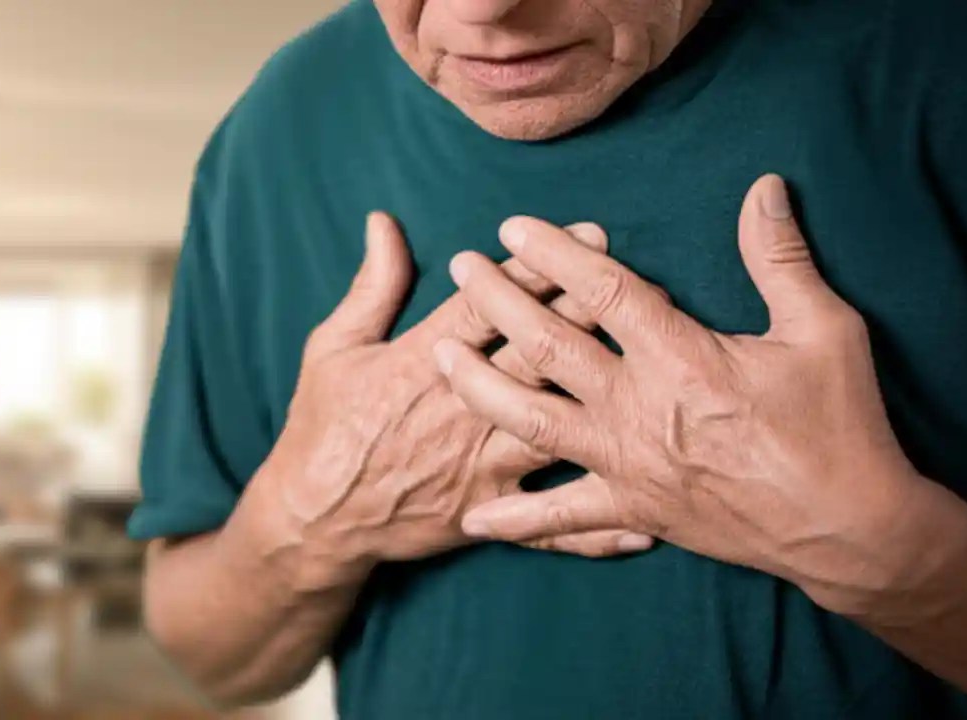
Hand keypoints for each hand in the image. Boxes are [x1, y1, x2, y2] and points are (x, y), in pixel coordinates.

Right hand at [249, 212, 652, 588]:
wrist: (313, 516)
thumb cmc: (323, 427)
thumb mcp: (334, 348)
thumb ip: (372, 285)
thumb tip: (385, 222)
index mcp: (424, 362)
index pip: (493, 303)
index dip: (544, 266)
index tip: (588, 232)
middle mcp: (462, 409)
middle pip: (538, 354)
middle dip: (591, 313)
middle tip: (644, 281)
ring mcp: (480, 465)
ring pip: (557, 422)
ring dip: (606, 396)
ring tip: (653, 373)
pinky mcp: (488, 512)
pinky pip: (550, 523)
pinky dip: (598, 527)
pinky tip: (647, 523)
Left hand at [434, 175, 933, 613]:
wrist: (848, 529)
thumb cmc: (837, 425)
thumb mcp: (824, 331)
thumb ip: (780, 259)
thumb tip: (763, 188)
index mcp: (681, 358)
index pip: (603, 291)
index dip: (554, 254)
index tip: (514, 226)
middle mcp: (638, 408)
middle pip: (547, 346)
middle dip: (498, 301)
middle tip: (462, 266)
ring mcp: (626, 463)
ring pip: (531, 420)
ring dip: (479, 386)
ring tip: (438, 355)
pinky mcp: (630, 508)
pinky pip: (560, 518)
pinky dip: (516, 521)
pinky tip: (472, 519)